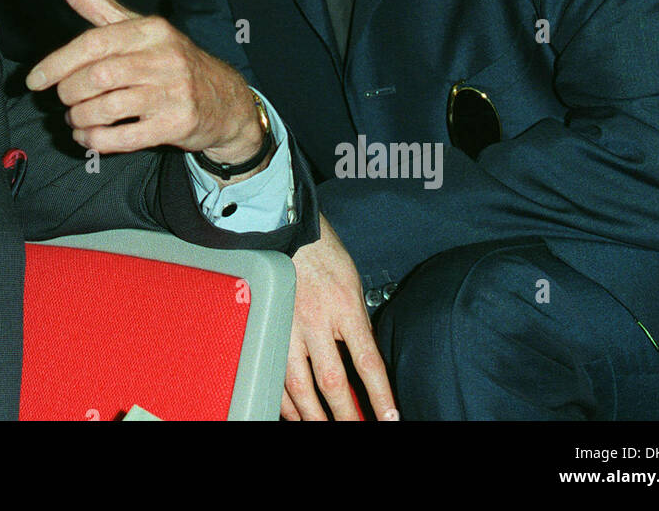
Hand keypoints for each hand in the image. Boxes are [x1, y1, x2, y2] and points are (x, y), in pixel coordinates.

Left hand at [26, 0, 264, 163]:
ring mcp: (172, 93)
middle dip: (70, 93)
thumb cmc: (166, 60)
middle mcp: (164, 57)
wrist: (224, 100)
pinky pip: (124, 137)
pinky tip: (89, 136)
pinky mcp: (176, 125)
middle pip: (97, 77)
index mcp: (150, 29)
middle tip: (65, 100)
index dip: (57, 63)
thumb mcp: (134, 26)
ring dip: (80, 118)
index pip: (93, 43)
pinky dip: (96, 140)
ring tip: (76, 118)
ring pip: (107, 108)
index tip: (34, 80)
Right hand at [282, 214, 398, 420]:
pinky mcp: (267, 328)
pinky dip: (284, 400)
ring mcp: (287, 326)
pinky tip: (294, 414)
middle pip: (332, 381)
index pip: (367, 362)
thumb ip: (357, 324)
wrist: (284, 227)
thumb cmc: (322, 253)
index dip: (380, 396)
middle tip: (356, 431)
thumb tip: (364, 363)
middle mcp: (315, 321)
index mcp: (344, 307)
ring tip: (324, 428)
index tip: (391, 420)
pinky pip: (274, 373)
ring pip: (298, 385)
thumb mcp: (352, 285)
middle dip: (346, 415)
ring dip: (313, 416)